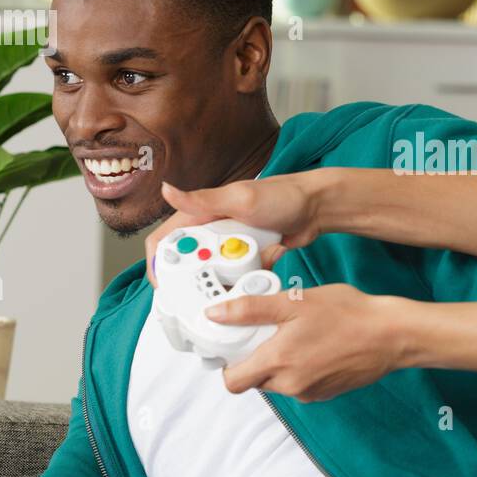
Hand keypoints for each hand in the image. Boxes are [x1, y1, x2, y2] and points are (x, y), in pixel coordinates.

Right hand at [144, 173, 327, 286]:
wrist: (317, 209)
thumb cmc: (282, 195)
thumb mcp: (239, 199)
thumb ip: (202, 200)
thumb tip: (166, 189)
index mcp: (201, 213)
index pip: (166, 241)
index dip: (159, 265)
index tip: (165, 287)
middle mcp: (211, 231)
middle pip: (191, 265)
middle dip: (206, 275)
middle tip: (224, 276)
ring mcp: (230, 246)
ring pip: (218, 275)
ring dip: (235, 275)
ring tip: (256, 261)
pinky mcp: (248, 258)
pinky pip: (241, 277)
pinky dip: (253, 275)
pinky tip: (270, 258)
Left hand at [205, 283, 405, 402]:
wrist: (390, 335)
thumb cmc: (347, 315)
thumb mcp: (294, 301)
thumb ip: (250, 309)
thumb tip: (216, 314)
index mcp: (278, 363)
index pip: (233, 381)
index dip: (227, 363)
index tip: (234, 343)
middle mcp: (291, 385)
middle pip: (256, 379)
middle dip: (257, 356)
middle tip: (271, 329)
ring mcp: (310, 392)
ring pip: (279, 381)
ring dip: (281, 361)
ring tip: (300, 332)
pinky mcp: (326, 393)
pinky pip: (301, 383)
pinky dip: (302, 366)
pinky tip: (317, 343)